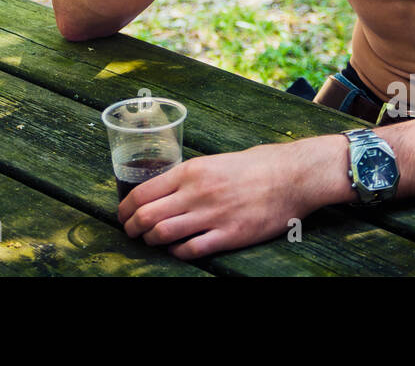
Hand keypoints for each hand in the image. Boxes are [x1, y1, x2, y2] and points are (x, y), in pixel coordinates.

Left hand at [117, 143, 315, 259]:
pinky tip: (178, 249)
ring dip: (152, 241)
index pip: (144, 192)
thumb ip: (191, 175)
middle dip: (132, 227)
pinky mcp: (229, 236)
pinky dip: (178, 253)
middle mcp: (196, 192)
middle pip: (148, 216)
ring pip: (164, 234)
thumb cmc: (257, 165)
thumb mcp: (216, 160)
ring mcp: (212, 216)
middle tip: (130, 232)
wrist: (292, 176)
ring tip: (151, 241)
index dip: (126, 207)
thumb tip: (168, 188)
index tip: (122, 214)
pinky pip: (192, 250)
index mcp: (192, 170)